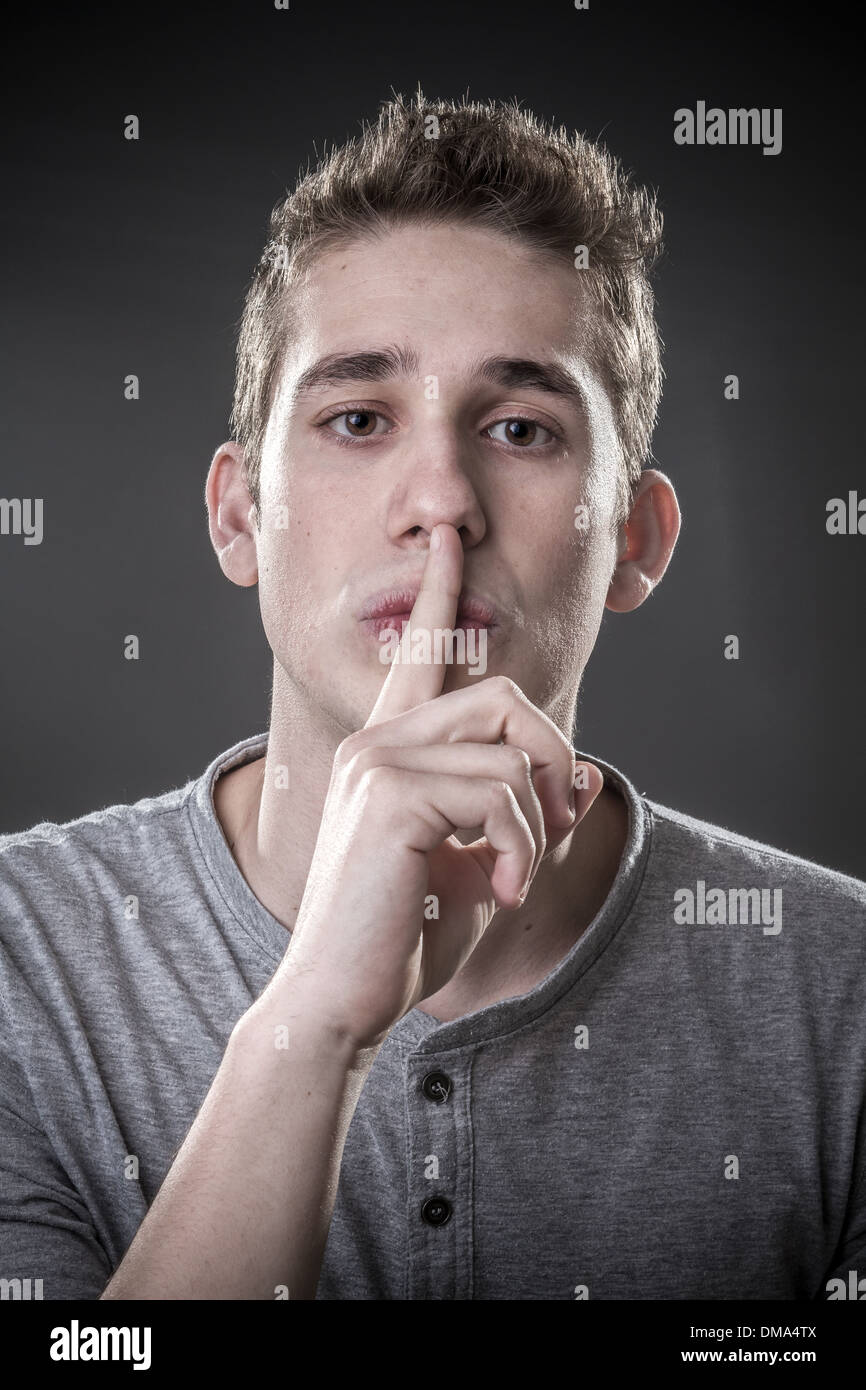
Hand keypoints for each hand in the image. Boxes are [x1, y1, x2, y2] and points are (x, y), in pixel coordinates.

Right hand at [273, 523, 602, 1047]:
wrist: (341, 998)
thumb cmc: (405, 938)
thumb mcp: (486, 867)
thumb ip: (528, 816)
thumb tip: (587, 778)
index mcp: (391, 750)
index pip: (421, 654)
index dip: (439, 596)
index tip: (446, 544)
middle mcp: (378, 740)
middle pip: (504, 698)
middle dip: (553, 760)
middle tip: (552, 827)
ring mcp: (379, 761)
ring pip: (511, 753)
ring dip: (537, 825)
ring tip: (514, 878)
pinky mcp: (391, 793)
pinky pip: (501, 794)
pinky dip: (522, 848)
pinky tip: (501, 892)